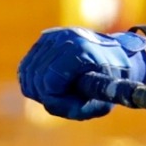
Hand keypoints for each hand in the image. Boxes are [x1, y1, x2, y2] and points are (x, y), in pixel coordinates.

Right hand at [17, 27, 145, 119]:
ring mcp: (54, 36)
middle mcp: (64, 38)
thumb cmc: (113, 79)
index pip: (49, 82)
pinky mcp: (47, 37)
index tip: (70, 102)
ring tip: (58, 92)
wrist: (118, 54)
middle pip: (36, 77)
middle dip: (46, 95)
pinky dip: (33, 79)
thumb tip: (50, 103)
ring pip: (28, 71)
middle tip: (65, 98)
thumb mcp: (105, 99)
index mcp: (80, 51)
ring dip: (37, 88)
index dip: (55, 99)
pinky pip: (27, 64)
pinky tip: (48, 84)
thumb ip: (79, 109)